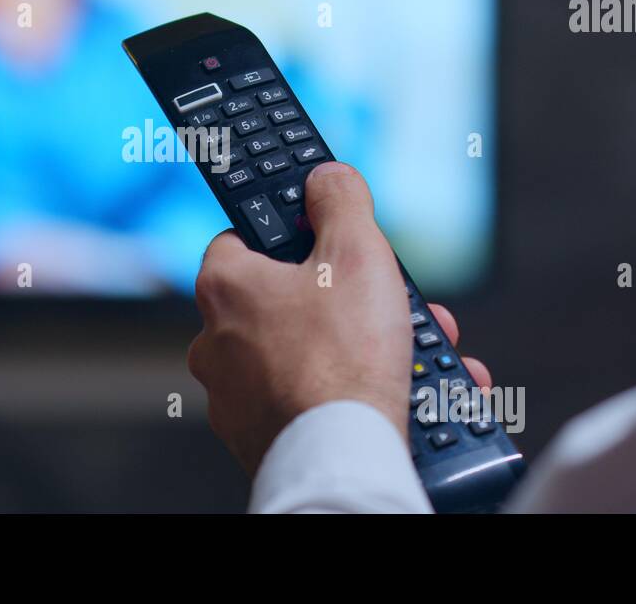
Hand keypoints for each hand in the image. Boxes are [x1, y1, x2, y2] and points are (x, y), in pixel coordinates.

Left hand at [188, 162, 490, 473]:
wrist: (343, 459)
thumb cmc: (342, 360)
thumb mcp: (356, 253)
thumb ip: (340, 203)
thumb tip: (327, 177)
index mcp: (224, 287)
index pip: (244, 237)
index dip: (292, 232)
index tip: (325, 237)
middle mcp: (215, 342)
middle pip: (287, 300)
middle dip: (351, 300)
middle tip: (393, 303)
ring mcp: (233, 396)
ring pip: (306, 354)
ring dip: (365, 348)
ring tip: (420, 354)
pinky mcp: (259, 437)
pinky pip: (311, 401)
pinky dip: (352, 395)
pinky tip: (406, 397)